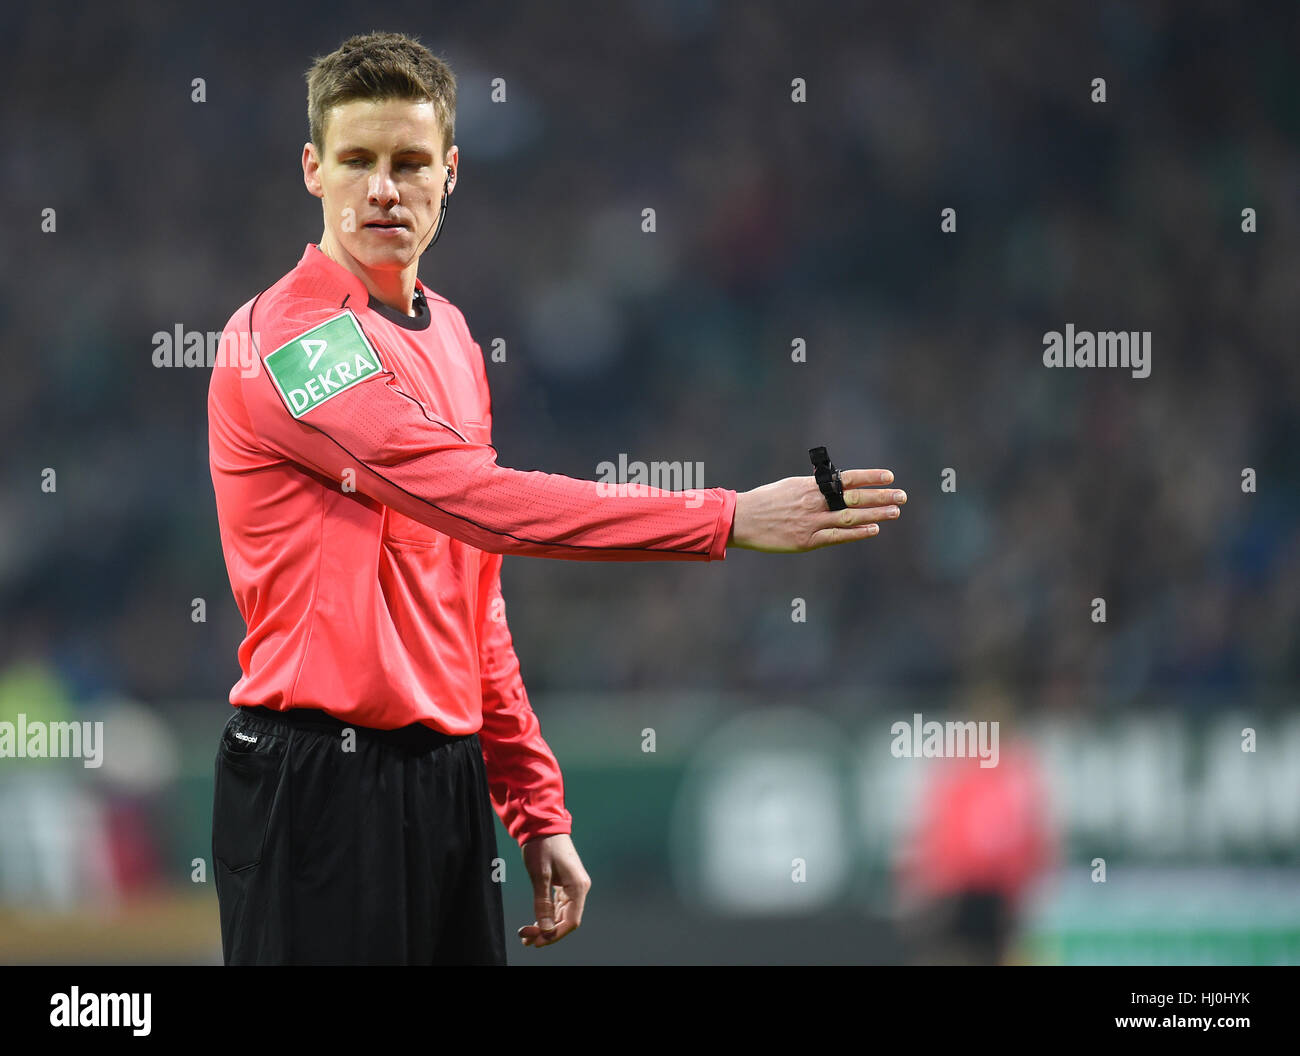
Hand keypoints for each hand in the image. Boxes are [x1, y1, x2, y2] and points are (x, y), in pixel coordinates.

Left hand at [518, 833, 590, 947]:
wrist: (543, 825)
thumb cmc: (542, 847)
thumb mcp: (540, 876)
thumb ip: (543, 904)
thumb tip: (546, 930)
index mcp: (578, 887)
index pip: (571, 921)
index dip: (553, 934)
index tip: (535, 941)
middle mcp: (579, 889)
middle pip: (566, 920)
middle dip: (547, 932)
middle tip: (525, 939)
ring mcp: (573, 887)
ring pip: (562, 915)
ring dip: (546, 926)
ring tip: (526, 936)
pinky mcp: (565, 884)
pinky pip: (558, 906)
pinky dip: (547, 915)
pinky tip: (535, 923)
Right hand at [728, 468, 904, 552]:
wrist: (742, 519)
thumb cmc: (766, 501)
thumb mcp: (790, 485)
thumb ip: (814, 485)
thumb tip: (833, 478)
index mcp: (810, 486)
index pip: (847, 478)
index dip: (871, 477)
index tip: (890, 476)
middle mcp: (814, 502)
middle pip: (855, 498)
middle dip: (881, 496)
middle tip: (902, 496)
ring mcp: (812, 522)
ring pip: (850, 517)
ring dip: (876, 515)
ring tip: (895, 512)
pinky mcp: (807, 541)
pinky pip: (837, 536)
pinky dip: (857, 533)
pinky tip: (873, 530)